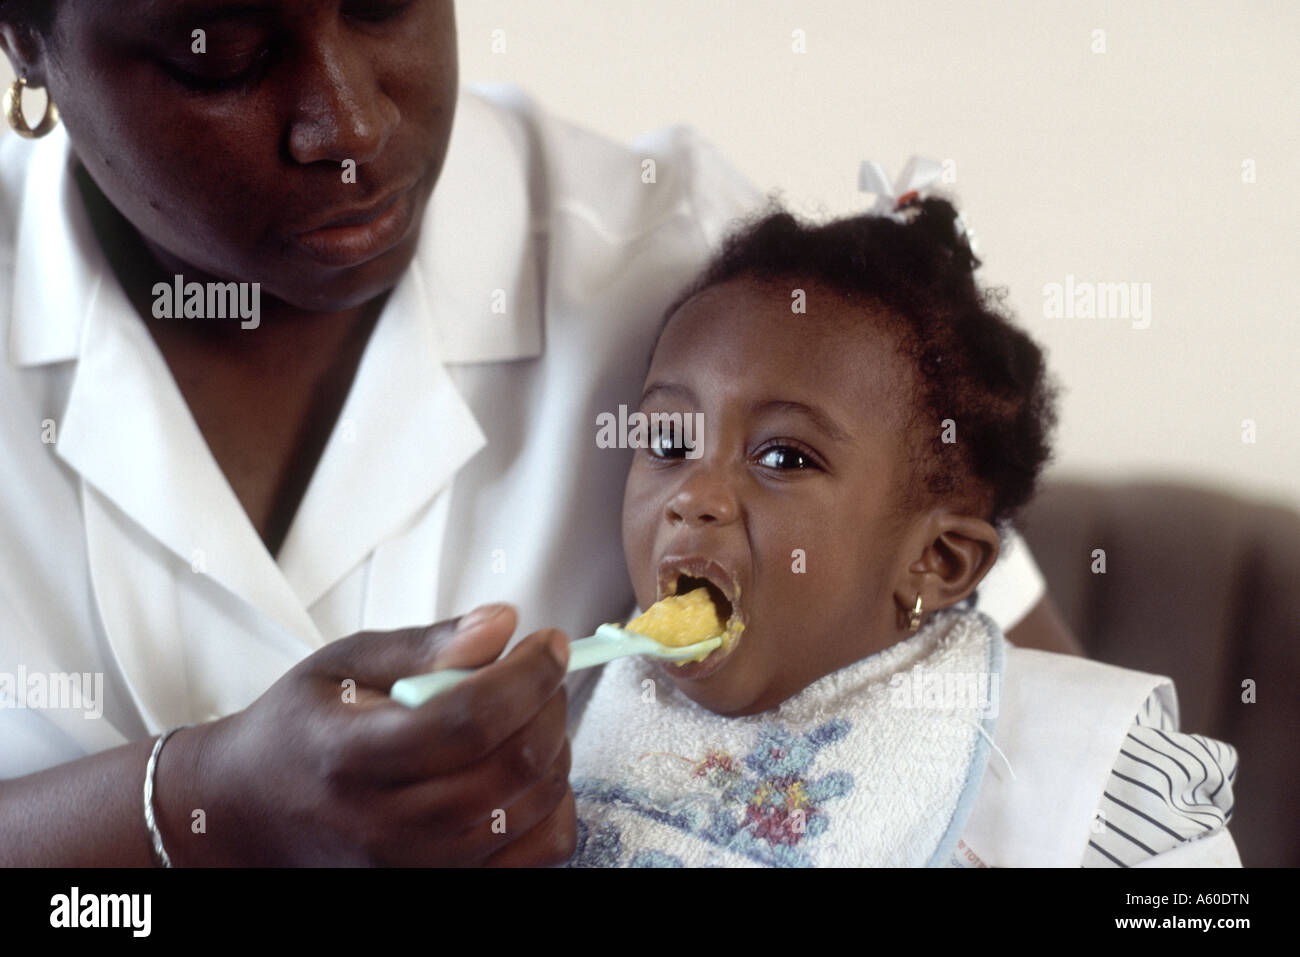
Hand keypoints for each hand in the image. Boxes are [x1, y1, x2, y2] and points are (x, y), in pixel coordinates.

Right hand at [156, 604, 574, 865]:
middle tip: (543, 670)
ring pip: (534, 808)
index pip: (466, 722)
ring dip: (554, 746)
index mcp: (351, 759)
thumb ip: (425, 645)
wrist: (254, 815)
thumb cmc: (302, 730)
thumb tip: (502, 624)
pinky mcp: (446, 888)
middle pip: (511, 767)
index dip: (526, 677)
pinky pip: (541, 850)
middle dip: (549, 704)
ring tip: (529, 712)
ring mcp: (418, 869)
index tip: (548, 643)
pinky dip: (554, 803)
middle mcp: (386, 827)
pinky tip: (528, 767)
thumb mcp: (343, 664)